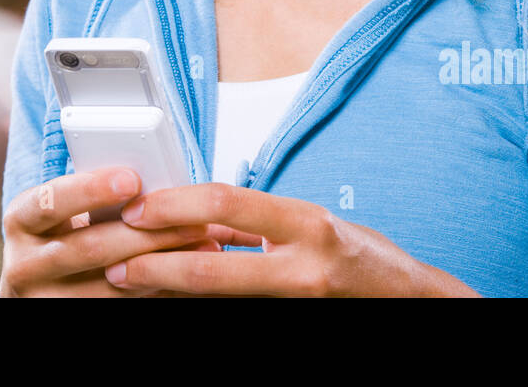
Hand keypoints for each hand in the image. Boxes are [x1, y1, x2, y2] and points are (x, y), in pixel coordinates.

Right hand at [0, 168, 221, 296]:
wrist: (42, 284)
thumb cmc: (65, 233)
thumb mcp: (66, 210)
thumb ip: (98, 195)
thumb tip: (159, 180)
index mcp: (22, 219)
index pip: (51, 200)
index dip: (91, 190)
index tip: (132, 179)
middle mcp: (24, 264)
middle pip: (90, 248)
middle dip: (146, 234)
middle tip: (193, 221)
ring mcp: (44, 300)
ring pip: (110, 286)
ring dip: (163, 266)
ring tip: (203, 248)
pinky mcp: (68, 317)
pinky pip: (119, 307)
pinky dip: (158, 291)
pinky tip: (186, 277)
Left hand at [105, 184, 481, 296]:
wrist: (413, 304)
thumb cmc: (365, 259)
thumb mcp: (314, 225)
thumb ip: (260, 222)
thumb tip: (198, 216)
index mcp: (307, 223)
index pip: (226, 203)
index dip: (174, 206)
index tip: (137, 209)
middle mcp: (305, 265)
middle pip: (211, 268)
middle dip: (153, 266)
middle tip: (114, 261)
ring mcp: (301, 302)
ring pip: (218, 297)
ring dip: (168, 291)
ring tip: (130, 284)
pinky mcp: (296, 324)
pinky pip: (237, 314)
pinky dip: (202, 308)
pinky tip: (173, 304)